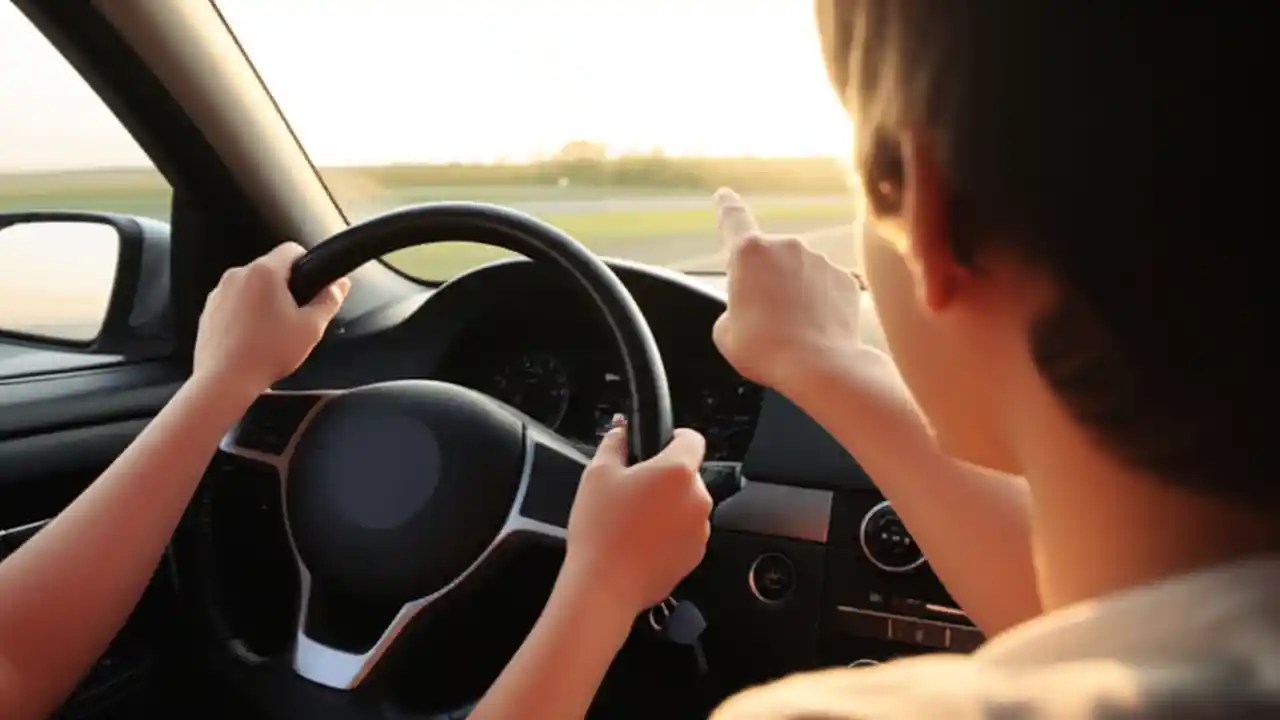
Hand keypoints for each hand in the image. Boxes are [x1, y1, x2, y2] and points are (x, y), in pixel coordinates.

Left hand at [193, 242, 349, 399]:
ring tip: (273, 332)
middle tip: (296, 317)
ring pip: (252, 287)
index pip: (292, 249)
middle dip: (286, 288)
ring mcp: (219, 292)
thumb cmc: (267, 353)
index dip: (308, 264)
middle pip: (271, 269)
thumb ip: (329, 300)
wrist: (224, 380)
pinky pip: (234, 303)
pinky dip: (246, 314)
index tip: (312, 285)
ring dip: (264, 301)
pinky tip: (253, 339)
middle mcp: (237, 275)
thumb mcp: (311, 328)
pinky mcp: (209, 310)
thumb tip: (340, 284)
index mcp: (264, 272)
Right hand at [562, 421, 710, 614]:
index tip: (657, 445)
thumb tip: (623, 431)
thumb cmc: (600, 528)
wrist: (605, 586)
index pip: (693, 438)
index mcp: (678, 471)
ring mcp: (700, 530)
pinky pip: (685, 532)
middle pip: (687, 474)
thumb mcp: (597, 474)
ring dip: (668, 505)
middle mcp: (698, 498)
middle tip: (632, 489)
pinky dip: (669, 532)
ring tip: (634, 520)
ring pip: (686, 504)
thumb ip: (615, 443)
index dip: (674, 437)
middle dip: (665, 477)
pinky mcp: (695, 555)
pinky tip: (641, 541)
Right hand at [712, 188, 864, 392]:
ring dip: (793, 293)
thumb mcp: (726, 332)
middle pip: (767, 258)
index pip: (732, 219)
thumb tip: (750, 307)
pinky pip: (824, 286)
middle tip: (764, 319)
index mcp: (749, 254)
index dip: (725, 206)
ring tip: (792, 330)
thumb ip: (733, 308)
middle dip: (765, 281)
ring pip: (798, 273)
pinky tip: (816, 329)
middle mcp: (786, 246)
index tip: (724, 195)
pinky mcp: (844, 278)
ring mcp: (819, 260)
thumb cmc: (766, 350)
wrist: (821, 368)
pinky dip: (818, 303)